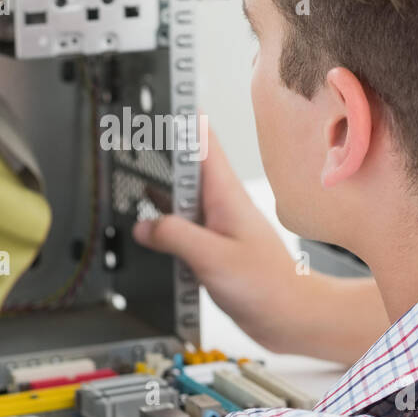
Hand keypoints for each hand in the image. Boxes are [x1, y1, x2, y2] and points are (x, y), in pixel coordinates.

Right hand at [132, 123, 299, 348]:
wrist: (290, 316)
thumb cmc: (268, 286)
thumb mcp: (214, 259)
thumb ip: (176, 238)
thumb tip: (145, 226)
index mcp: (225, 195)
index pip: (202, 141)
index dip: (180, 117)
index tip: (157, 100)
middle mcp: (219, 204)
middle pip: (184, 166)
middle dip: (159, 148)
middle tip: (128, 134)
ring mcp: (215, 224)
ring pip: (179, 197)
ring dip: (156, 188)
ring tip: (127, 172)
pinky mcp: (211, 245)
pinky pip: (181, 225)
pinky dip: (161, 223)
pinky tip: (146, 224)